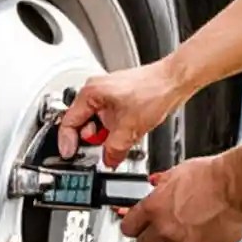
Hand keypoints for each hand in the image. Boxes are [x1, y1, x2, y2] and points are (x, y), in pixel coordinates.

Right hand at [58, 59, 188, 167]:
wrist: (174, 81)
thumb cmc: (154, 90)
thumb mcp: (130, 128)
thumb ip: (114, 149)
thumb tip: (108, 160)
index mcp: (90, 93)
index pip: (69, 122)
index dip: (67, 142)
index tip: (69, 155)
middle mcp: (96, 91)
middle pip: (82, 123)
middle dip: (93, 140)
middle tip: (102, 149)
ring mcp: (107, 94)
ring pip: (97, 122)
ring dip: (106, 135)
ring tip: (120, 139)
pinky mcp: (119, 99)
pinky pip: (109, 119)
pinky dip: (115, 129)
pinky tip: (127, 132)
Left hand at [119, 156, 241, 241]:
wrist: (237, 187)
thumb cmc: (212, 177)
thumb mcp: (177, 173)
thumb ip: (161, 184)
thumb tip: (153, 185)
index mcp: (153, 208)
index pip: (127, 228)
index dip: (132, 226)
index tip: (135, 225)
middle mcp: (164, 229)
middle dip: (149, 238)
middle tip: (158, 229)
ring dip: (173, 241)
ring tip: (187, 225)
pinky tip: (201, 229)